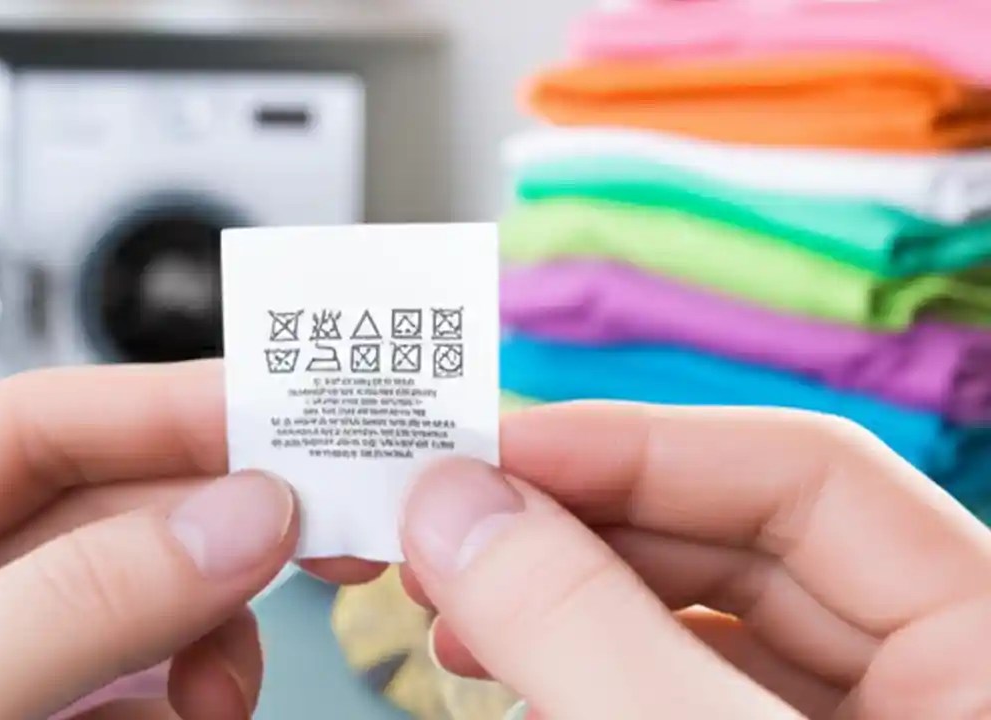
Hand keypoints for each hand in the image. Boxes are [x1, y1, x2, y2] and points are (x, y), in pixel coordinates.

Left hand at [0, 361, 303, 719]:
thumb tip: (236, 519)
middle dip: (211, 523)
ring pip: (141, 614)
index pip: (26, 432)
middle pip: (105, 514)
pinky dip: (189, 711)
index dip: (158, 408)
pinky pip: (143, 707)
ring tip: (223, 691)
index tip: (279, 421)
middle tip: (318, 534)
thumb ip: (62, 610)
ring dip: (210, 633)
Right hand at [400, 403, 990, 718]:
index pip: (814, 472)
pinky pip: (677, 699)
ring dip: (561, 606)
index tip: (497, 450)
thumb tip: (453, 506)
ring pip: (695, 628)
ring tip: (457, 619)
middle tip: (449, 532)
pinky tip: (513, 678)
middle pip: (738, 545)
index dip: (642, 445)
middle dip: (576, 533)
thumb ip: (588, 631)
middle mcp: (939, 684)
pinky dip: (585, 677)